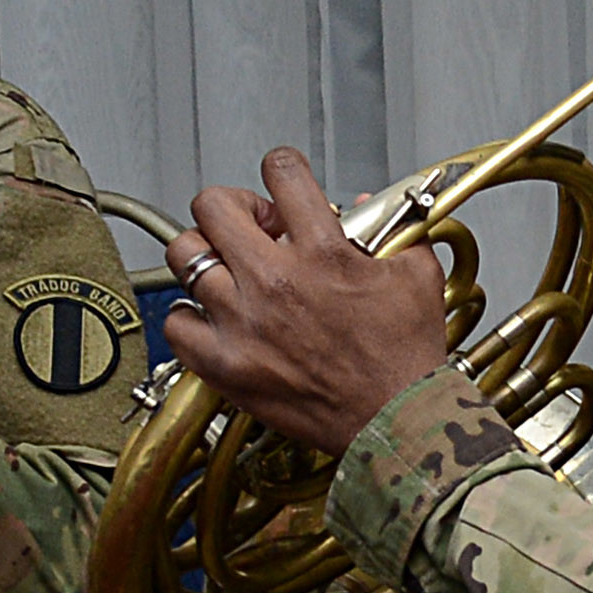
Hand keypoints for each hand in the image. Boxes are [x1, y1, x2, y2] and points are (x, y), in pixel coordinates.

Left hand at [166, 151, 468, 455]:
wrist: (396, 423)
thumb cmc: (405, 361)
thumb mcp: (416, 278)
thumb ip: (396, 233)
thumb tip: (366, 210)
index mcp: (322, 252)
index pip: (281, 173)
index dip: (283, 170)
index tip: (283, 185)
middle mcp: (274, 282)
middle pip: (214, 205)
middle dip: (234, 207)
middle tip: (250, 227)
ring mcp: (242, 322)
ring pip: (183, 255)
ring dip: (205, 255)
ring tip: (227, 270)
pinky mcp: (225, 364)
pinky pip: (176, 323)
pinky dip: (189, 316)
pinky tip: (214, 318)